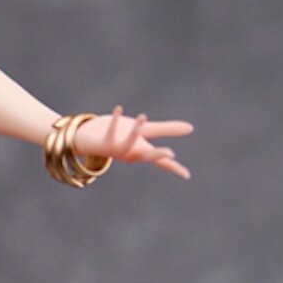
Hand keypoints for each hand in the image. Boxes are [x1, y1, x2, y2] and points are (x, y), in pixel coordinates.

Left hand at [73, 106, 190, 181]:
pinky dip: (115, 120)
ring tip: (143, 116)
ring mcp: (118, 150)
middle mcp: (131, 154)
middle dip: (157, 155)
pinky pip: (111, 131)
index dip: (174, 168)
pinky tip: (119, 108)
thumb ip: (167, 129)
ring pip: (128, 144)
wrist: (91, 139)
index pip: (161, 162)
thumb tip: (191, 128)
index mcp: (143, 152)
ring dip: (135, 131)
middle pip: (147, 156)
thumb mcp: (146, 132)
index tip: (187, 175)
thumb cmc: (121, 135)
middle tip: (171, 153)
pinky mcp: (105, 142)